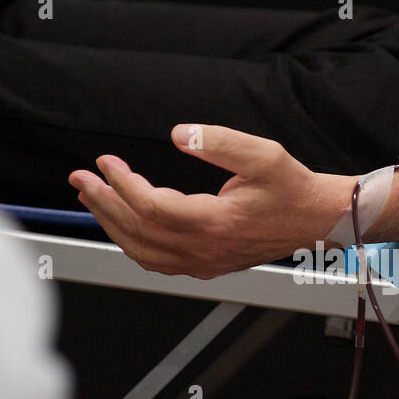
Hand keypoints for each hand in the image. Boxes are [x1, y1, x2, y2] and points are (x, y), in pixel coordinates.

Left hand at [68, 124, 352, 278]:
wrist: (317, 219)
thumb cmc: (293, 189)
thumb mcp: (263, 154)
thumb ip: (218, 141)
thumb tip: (179, 133)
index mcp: (214, 222)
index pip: (150, 206)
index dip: (121, 183)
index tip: (106, 162)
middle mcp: (205, 248)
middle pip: (137, 231)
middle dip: (103, 203)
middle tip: (81, 179)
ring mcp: (205, 261)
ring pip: (143, 251)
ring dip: (113, 225)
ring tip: (93, 200)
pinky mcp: (208, 264)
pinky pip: (158, 262)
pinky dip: (133, 245)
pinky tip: (123, 227)